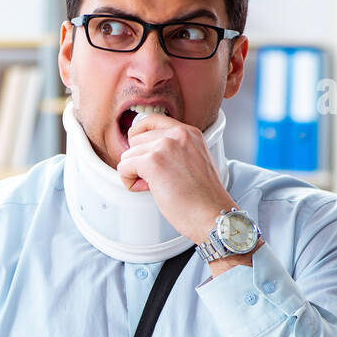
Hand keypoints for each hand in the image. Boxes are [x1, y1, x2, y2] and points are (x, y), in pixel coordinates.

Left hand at [116, 112, 234, 244]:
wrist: (212, 215)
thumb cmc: (204, 198)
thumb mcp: (193, 160)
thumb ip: (174, 150)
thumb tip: (144, 151)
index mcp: (189, 132)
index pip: (150, 121)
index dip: (140, 139)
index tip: (143, 156)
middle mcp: (177, 134)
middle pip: (135, 140)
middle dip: (139, 160)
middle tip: (157, 179)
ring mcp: (164, 146)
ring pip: (127, 155)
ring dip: (135, 173)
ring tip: (157, 186)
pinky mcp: (153, 162)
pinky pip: (123, 167)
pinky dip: (129, 182)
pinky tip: (147, 190)